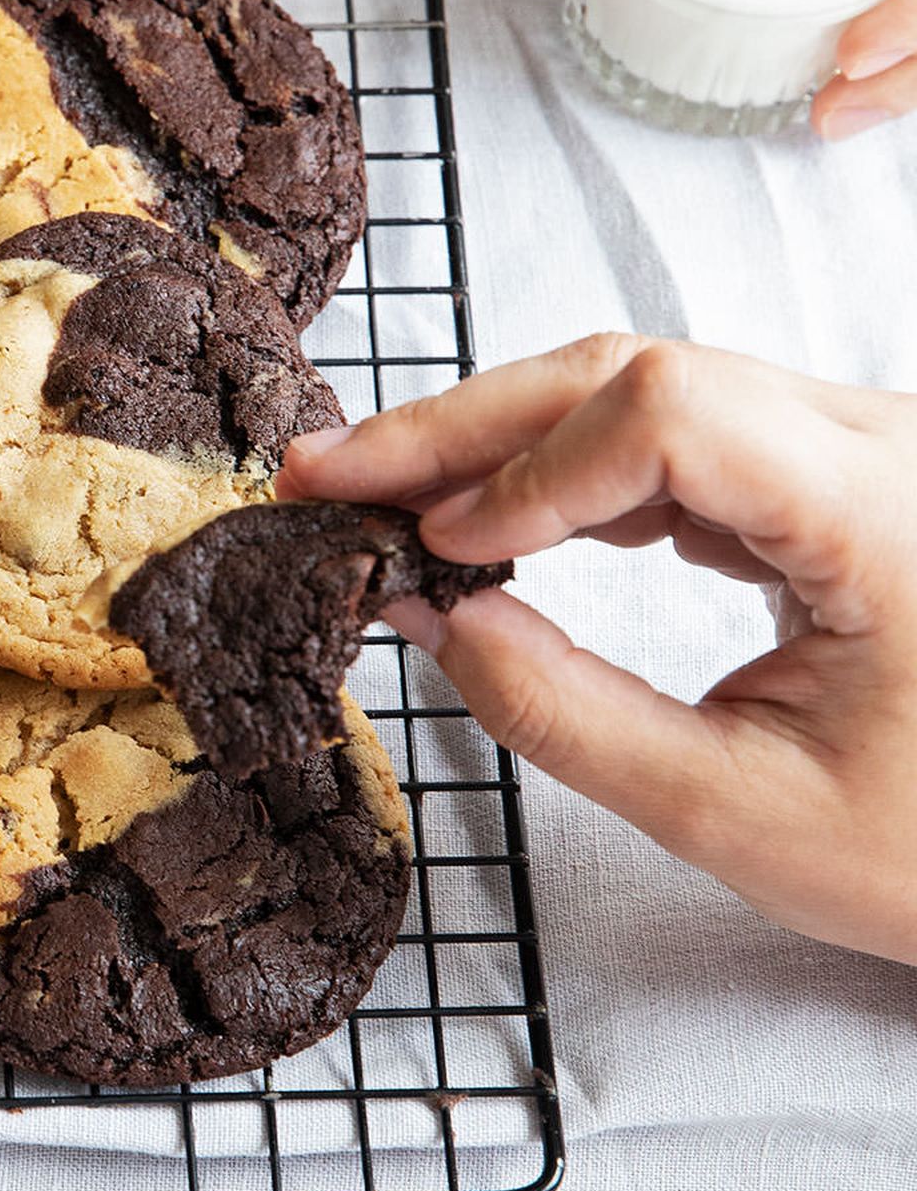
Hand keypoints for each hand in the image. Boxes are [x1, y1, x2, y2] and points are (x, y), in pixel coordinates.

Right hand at [277, 334, 916, 963]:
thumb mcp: (740, 818)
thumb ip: (569, 717)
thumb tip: (430, 621)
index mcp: (883, 512)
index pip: (669, 414)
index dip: (528, 467)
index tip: (436, 549)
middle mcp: (878, 443)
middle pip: (638, 371)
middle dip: (468, 425)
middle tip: (329, 477)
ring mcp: (859, 450)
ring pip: (649, 389)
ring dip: (506, 442)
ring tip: (384, 499)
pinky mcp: (834, 477)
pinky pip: (684, 435)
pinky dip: (571, 473)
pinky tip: (490, 523)